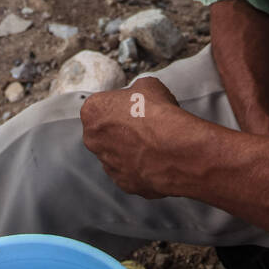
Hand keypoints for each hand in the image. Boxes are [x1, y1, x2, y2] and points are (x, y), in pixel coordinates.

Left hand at [80, 75, 186, 198]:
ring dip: (131, 148)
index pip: (102, 105)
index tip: (133, 106)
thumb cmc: (159, 117)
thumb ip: (136, 90)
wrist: (174, 149)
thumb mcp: (149, 85)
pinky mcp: (123, 182)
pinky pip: (129, 172)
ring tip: (154, 142)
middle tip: (144, 124)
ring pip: (117, 153)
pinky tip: (156, 158)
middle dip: (122, 128)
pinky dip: (141, 166)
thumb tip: (142, 94)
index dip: (121, 105)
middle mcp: (94, 139)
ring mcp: (107, 164)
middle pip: (105, 131)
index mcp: (93, 111)